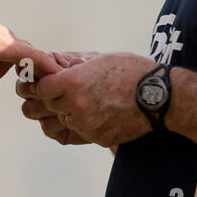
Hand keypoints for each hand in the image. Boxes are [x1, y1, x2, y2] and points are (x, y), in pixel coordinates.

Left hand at [25, 52, 155, 147]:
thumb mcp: (99, 58)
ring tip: (74, 104)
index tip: (41, 82)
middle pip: (44, 107)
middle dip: (45, 99)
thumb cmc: (132, 71)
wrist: (158, 96)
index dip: (38, 84)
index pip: (38, 88)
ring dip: (61, 114)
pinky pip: (76, 133)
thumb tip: (52, 61)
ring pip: (59, 122)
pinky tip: (89, 114)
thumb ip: (72, 62)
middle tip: (49, 93)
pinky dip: (79, 125)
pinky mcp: (96, 138)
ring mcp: (85, 124)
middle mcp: (76, 105)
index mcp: (73, 82)